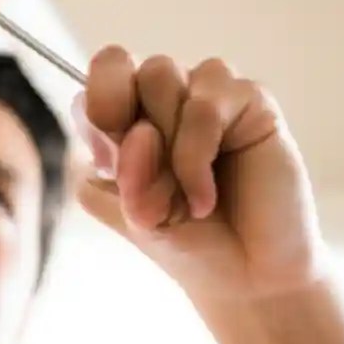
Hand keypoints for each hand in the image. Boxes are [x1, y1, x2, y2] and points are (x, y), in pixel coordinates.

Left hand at [73, 47, 327, 300]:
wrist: (248, 280)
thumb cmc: (189, 243)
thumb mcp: (134, 214)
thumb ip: (122, 173)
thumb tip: (142, 131)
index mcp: (125, 115)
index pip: (93, 77)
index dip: (95, 114)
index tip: (109, 166)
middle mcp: (163, 96)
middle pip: (117, 63)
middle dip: (122, 128)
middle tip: (147, 184)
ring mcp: (206, 93)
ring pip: (158, 73)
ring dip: (162, 145)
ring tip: (183, 199)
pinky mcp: (250, 102)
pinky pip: (204, 104)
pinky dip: (194, 157)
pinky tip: (205, 199)